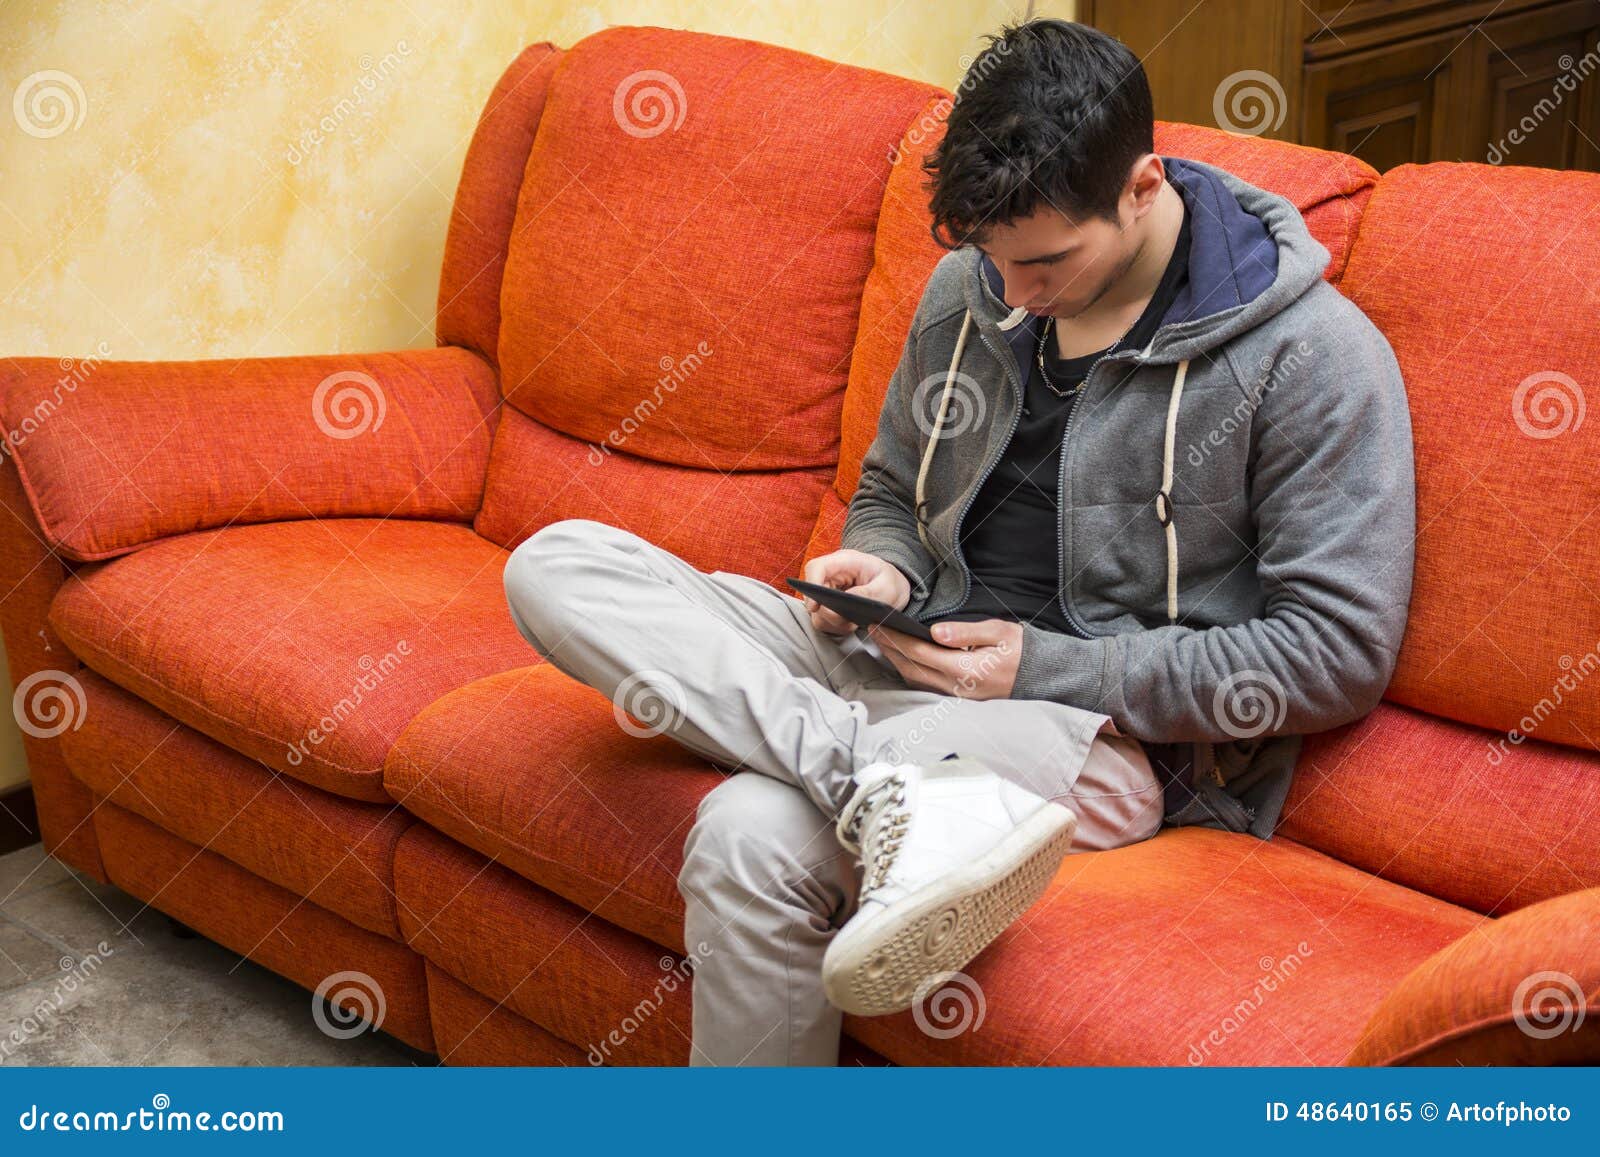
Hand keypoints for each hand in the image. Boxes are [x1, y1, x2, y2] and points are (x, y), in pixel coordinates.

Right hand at [800, 549, 911, 635]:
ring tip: (852, 622)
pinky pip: (823, 620)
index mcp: (844, 561)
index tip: (815, 605)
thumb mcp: (887, 586)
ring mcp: (829, 590)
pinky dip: (836, 626)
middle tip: (847, 620)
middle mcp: (832, 575)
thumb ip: (870, 592)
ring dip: (833, 621)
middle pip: (812, 593)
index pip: (816, 567)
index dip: (811, 584)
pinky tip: (851, 624)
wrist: (892, 587)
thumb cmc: (889, 581)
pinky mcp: (829, 606)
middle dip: (828, 611)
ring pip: (816, 612)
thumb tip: (850, 601)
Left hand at [867, 617, 1022, 698]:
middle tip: (870, 627)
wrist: (1042, 676)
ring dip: (894, 659)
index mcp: (967, 670)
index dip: (895, 638)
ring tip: (880, 639)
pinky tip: (900, 656)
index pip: (920, 653)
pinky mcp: (956, 698)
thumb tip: (936, 632)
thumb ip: (966, 632)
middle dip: (888, 647)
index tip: (878, 622)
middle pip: (911, 667)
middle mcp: (957, 688)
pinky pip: (924, 685)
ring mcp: (956, 696)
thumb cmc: (1022, 651)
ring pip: (914, 679)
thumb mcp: (1001, 633)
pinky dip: (907, 669)